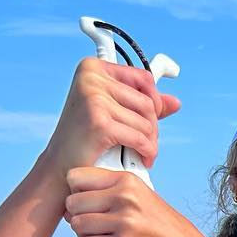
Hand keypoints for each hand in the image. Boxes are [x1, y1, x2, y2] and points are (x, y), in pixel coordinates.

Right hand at [41, 57, 180, 175]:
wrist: (61, 169)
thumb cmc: (86, 141)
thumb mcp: (114, 114)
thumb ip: (141, 104)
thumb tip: (175, 102)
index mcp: (92, 67)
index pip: (143, 77)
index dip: (155, 101)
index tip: (152, 117)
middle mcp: (91, 77)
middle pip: (148, 102)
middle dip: (153, 127)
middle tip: (146, 143)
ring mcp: (94, 97)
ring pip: (147, 121)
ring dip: (150, 142)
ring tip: (142, 153)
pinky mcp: (99, 122)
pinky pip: (141, 138)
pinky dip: (147, 152)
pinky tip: (143, 159)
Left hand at [65, 168, 207, 236]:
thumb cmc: (166, 229)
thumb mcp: (144, 198)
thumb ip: (115, 191)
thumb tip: (79, 193)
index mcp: (128, 181)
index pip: (77, 176)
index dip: (75, 192)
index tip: (86, 204)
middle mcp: (125, 196)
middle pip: (72, 202)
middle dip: (77, 216)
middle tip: (92, 225)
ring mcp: (125, 220)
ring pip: (77, 225)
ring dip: (84, 235)